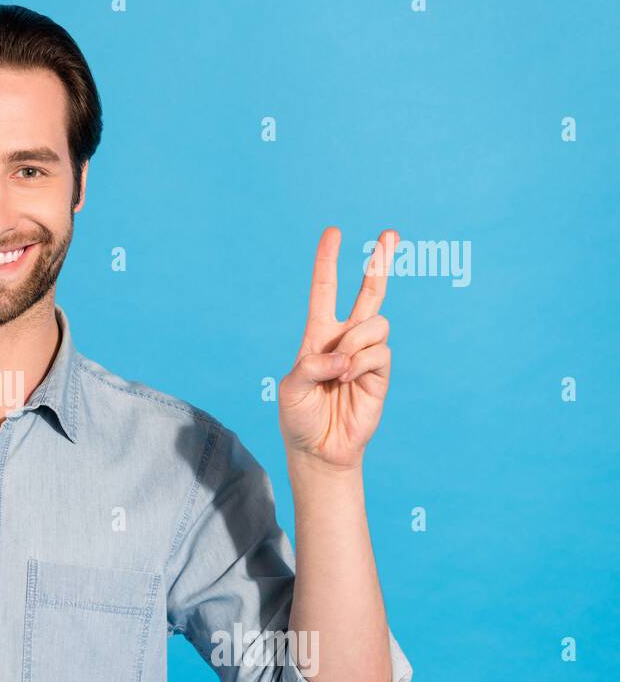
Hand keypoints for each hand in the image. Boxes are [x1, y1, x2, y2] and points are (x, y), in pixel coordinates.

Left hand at [278, 226, 397, 471]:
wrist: (318, 449)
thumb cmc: (299, 417)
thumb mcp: (291, 388)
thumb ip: (313, 366)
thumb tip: (345, 356)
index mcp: (318, 335)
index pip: (325, 291)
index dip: (327, 262)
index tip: (333, 232)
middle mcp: (345, 339)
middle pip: (368, 293)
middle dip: (380, 262)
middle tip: (391, 232)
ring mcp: (366, 355)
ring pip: (376, 323)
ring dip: (355, 342)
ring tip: (341, 369)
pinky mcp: (381, 374)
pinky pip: (380, 351)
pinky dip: (362, 362)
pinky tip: (349, 378)